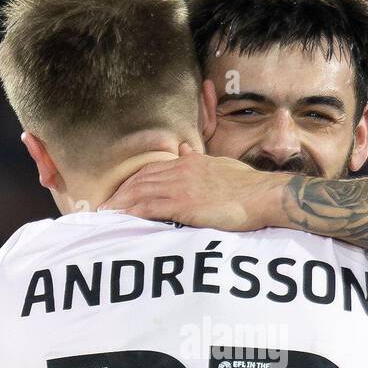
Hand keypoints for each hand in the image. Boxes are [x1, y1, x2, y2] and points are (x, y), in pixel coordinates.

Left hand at [100, 145, 285, 231]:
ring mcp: (181, 187)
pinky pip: (150, 207)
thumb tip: (184, 149)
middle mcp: (181, 171)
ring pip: (140, 192)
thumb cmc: (248, 185)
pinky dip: (133, 212)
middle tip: (105, 205)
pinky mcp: (184, 205)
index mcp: (190, 162)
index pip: (152, 170)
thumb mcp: (221, 164)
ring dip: (121, 203)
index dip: (133, 181)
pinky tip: (122, 218)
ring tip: (106, 213)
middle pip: (141, 180)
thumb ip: (200, 159)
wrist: (263, 195)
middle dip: (120, 192)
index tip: (121, 192)